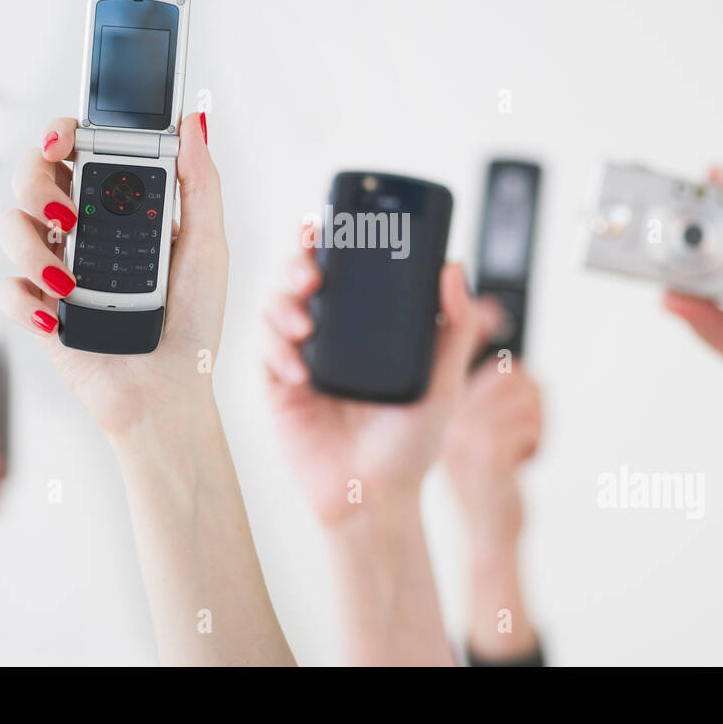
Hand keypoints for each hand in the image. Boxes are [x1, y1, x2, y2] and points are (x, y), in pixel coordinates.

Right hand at [0, 113, 224, 437]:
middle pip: (30, 176)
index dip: (60, 132)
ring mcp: (54, 267)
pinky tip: (56, 318)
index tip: (64, 137)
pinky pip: (6, 290)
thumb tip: (195, 122)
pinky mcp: (38, 310)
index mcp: (118, 207)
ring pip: (9, 225)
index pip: (76, 150)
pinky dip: (25, 301)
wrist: (169, 391)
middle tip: (67, 214)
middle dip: (36, 183)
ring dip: (30, 245)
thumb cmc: (193, 321)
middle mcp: (81, 230)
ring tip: (68, 279)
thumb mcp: (207, 246)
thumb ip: (199, 183)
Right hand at [262, 232, 496, 524]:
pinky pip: (266, 354)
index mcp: (367, 326)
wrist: (375, 498)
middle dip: (298, 264)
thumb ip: (456, 327)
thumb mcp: (445, 381)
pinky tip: (300, 370)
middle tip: (311, 272)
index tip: (326, 224)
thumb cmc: (410, 444)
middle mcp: (332, 335)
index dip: (329, 241)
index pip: (344, 269)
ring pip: (276, 309)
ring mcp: (301, 358)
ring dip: (283, 306)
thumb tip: (455, 268)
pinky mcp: (279, 387)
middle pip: (300, 278)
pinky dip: (278, 353)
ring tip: (304, 324)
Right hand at [443, 354, 542, 556]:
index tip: (516, 423)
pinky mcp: (489, 452)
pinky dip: (537, 446)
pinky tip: (520, 467)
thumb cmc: (493, 490)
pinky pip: (531, 426)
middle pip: (516, 376)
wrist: (488, 540)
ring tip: (518, 454)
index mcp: (449, 412)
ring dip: (536, 428)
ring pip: (527, 400)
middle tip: (523, 438)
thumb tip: (518, 366)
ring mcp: (467, 434)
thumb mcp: (480, 441)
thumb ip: (489, 404)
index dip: (524, 392)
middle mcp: (451, 419)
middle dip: (533, 405)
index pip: (502, 369)